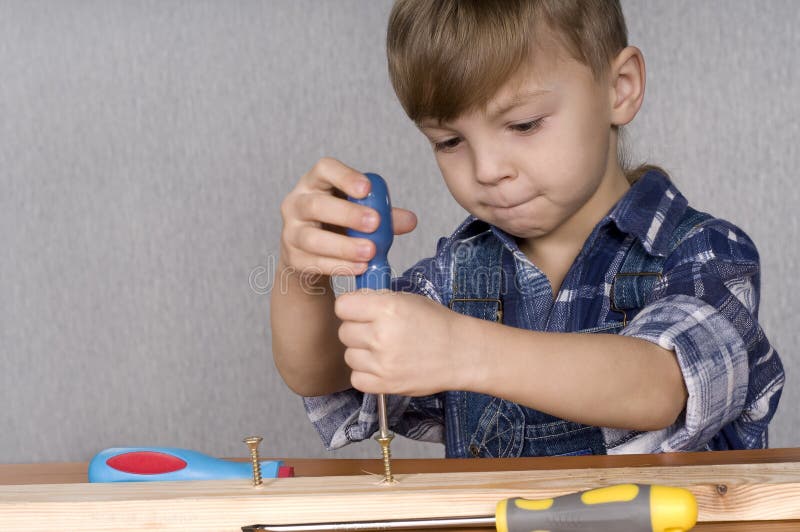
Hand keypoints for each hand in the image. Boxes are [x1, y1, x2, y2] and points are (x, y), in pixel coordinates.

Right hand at [279, 158, 416, 279]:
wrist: (311, 254)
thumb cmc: (338, 224)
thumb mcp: (360, 213)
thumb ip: (384, 214)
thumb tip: (410, 220)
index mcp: (315, 183)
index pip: (325, 169)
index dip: (345, 177)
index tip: (367, 188)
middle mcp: (297, 203)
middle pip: (316, 205)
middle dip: (347, 214)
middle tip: (375, 223)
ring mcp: (291, 232)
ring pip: (312, 238)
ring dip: (344, 246)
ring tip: (370, 251)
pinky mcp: (293, 258)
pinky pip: (314, 262)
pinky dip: (339, 266)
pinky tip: (359, 267)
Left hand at [334, 290, 464, 395]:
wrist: (462, 353)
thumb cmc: (437, 324)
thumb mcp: (408, 299)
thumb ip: (377, 300)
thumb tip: (352, 302)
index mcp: (387, 308)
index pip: (343, 306)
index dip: (350, 308)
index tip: (359, 311)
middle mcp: (381, 335)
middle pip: (344, 332)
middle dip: (357, 330)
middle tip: (376, 331)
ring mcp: (382, 362)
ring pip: (349, 356)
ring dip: (361, 353)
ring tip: (383, 350)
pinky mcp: (385, 384)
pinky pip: (356, 379)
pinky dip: (365, 374)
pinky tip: (381, 366)